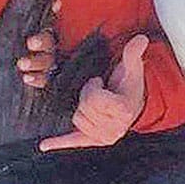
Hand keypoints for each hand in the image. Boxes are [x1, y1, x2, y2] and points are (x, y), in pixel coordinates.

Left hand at [0, 0, 59, 90]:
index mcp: (17, 32)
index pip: (37, 19)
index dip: (50, 12)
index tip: (55, 4)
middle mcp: (29, 48)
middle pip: (48, 40)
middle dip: (42, 41)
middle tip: (30, 43)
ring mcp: (32, 66)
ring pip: (48, 60)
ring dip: (38, 61)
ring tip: (21, 64)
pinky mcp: (31, 83)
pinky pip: (44, 80)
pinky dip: (38, 79)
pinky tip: (27, 78)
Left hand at [40, 33, 148, 150]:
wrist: (133, 104)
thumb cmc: (129, 84)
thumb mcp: (132, 68)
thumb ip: (133, 53)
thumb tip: (140, 39)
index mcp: (123, 110)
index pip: (93, 100)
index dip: (92, 87)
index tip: (99, 82)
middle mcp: (115, 129)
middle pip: (83, 112)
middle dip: (86, 97)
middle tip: (95, 92)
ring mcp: (105, 137)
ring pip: (77, 122)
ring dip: (81, 110)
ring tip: (92, 104)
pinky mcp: (94, 141)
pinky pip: (74, 142)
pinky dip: (59, 143)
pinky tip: (44, 145)